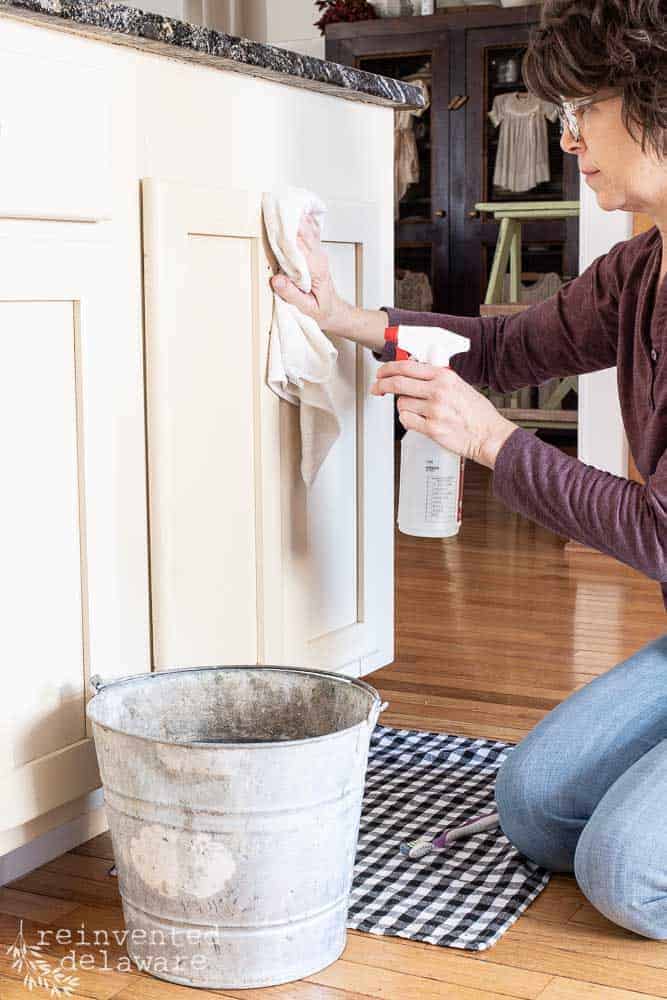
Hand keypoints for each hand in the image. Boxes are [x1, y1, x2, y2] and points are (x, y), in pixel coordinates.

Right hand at [270, 211, 348, 332]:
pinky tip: (296, 209)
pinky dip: (302, 221)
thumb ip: (292, 295)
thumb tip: (276, 279)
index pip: (299, 247)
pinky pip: (309, 233)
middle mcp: (319, 258)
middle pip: (302, 234)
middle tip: (275, 205)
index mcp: (316, 269)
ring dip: (295, 217)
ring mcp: (318, 254)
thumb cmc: (322, 311)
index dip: (286, 235)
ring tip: (282, 202)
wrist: (335, 311)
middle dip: (289, 221)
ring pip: (306, 230)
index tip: (275, 223)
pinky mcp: (315, 253)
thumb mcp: (307, 309)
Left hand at [371, 360, 516, 468]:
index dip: (389, 368)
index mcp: (445, 376)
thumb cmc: (477, 413)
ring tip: (418, 410)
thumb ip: (437, 379)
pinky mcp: (431, 428)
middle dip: (382, 385)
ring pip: (401, 403)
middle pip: (398, 383)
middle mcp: (438, 391)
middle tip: (377, 387)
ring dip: (403, 406)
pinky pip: (406, 420)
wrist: (489, 435)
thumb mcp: (459, 385)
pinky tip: (418, 420)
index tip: (382, 372)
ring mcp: (434, 410)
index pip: (408, 366)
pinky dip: (407, 420)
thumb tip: (412, 373)